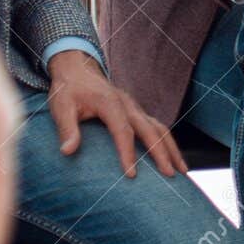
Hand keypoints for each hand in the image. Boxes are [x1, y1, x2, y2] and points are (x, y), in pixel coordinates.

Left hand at [45, 50, 186, 175]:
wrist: (77, 68)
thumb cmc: (68, 90)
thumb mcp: (61, 107)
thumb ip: (67, 129)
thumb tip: (67, 152)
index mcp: (110, 102)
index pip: (123, 130)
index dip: (128, 153)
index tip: (132, 175)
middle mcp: (128, 104)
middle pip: (150, 129)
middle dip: (161, 153)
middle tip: (170, 175)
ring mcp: (135, 107)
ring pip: (159, 128)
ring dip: (172, 148)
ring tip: (182, 171)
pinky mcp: (137, 112)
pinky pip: (157, 127)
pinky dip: (167, 143)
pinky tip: (173, 158)